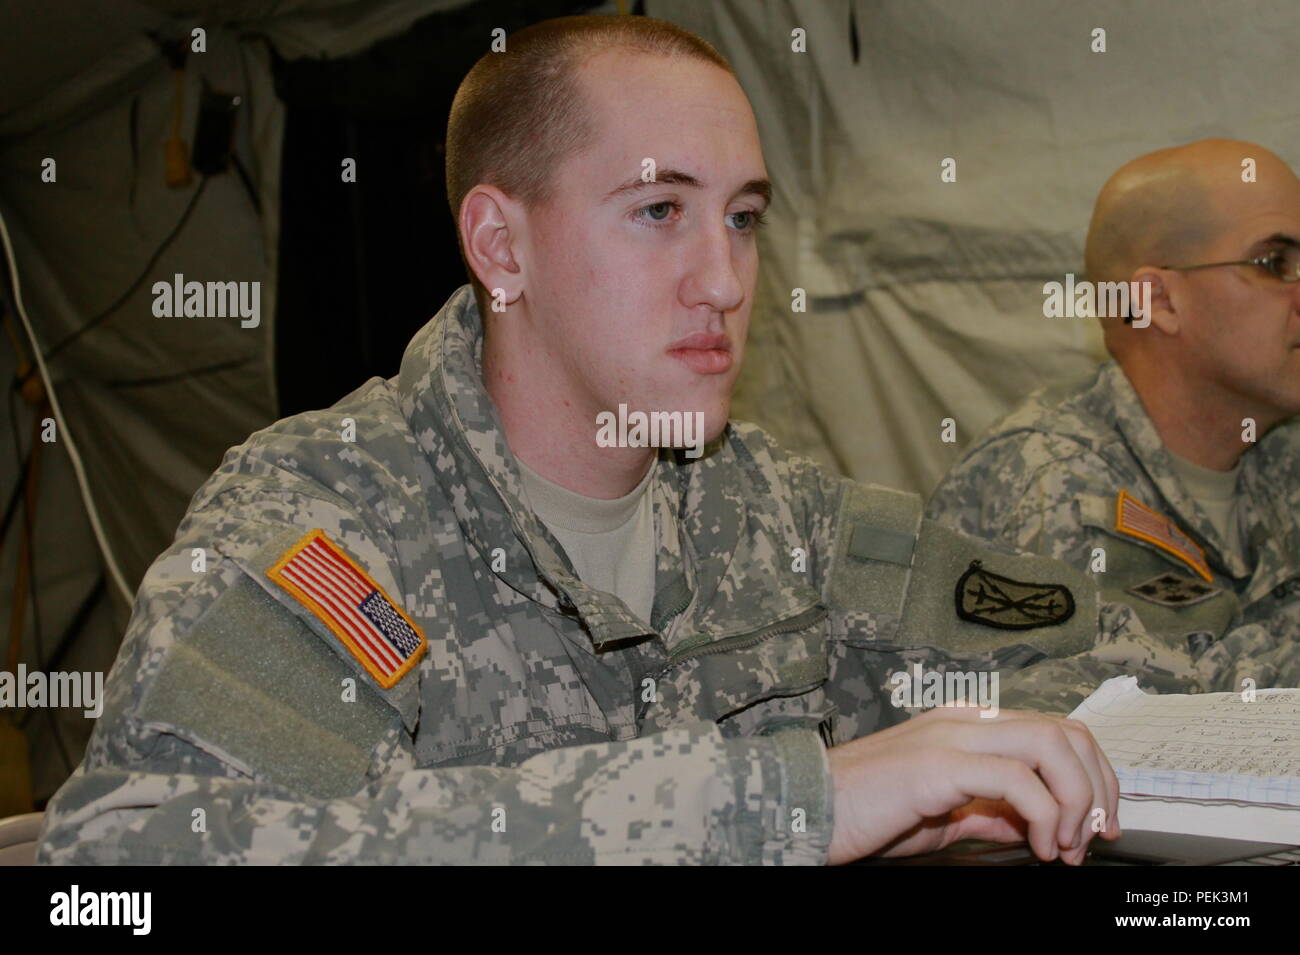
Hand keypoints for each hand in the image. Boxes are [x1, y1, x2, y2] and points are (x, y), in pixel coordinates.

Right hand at [825, 705, 1120, 864]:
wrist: (810, 810)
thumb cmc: (866, 812)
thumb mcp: (943, 814)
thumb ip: (989, 810)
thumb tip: (1037, 825)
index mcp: (968, 727)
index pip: (1055, 732)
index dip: (1092, 779)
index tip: (1095, 828)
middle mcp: (966, 721)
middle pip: (1066, 731)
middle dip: (1098, 788)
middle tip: (1092, 838)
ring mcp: (952, 737)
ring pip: (1051, 744)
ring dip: (1077, 801)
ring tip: (1063, 846)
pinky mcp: (938, 764)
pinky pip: (1017, 779)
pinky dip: (1045, 816)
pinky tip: (1037, 847)